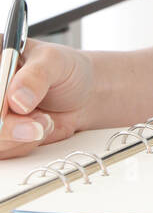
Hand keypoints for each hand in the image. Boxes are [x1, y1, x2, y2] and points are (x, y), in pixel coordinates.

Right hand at [0, 39, 94, 156]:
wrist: (83, 95)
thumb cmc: (66, 70)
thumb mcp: (55, 61)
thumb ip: (36, 76)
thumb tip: (17, 99)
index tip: (10, 104)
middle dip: (6, 126)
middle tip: (36, 125)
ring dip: (19, 136)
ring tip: (44, 120)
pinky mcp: (0, 136)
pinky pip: (2, 150)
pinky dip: (22, 145)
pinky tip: (38, 129)